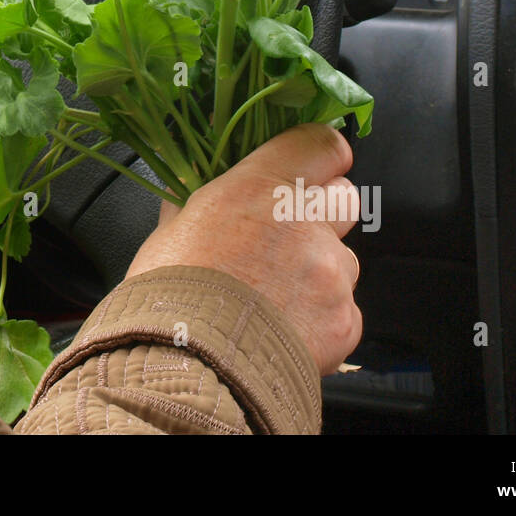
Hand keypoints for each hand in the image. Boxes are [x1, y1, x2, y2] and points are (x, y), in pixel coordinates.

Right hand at [127, 123, 362, 374]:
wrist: (190, 371)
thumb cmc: (169, 300)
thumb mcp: (170, 234)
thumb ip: (193, 204)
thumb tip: (186, 193)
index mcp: (260, 188)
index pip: (322, 144)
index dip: (320, 157)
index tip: (311, 169)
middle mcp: (303, 222)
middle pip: (346, 198)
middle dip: (324, 214)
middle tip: (290, 238)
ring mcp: (330, 272)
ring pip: (345, 260)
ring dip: (320, 273)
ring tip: (276, 300)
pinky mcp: (344, 320)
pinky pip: (345, 311)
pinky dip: (322, 320)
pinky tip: (285, 332)